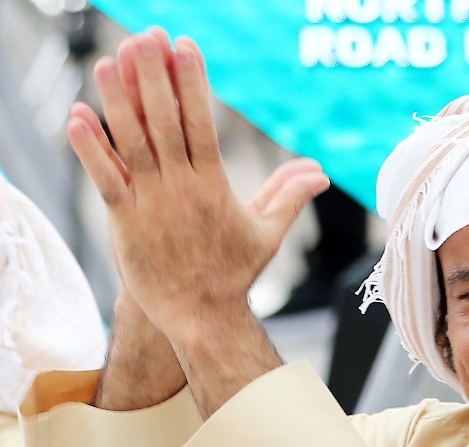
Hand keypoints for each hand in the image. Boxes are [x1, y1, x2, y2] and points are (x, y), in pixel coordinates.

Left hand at [68, 32, 327, 337]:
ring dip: (119, 101)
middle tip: (146, 37)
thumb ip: (289, 196)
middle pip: (166, 122)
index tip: (183, 46)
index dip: (191, 82)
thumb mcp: (267, 234)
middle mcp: (183, 190)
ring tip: (110, 61)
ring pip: (133, 144)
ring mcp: (152, 205)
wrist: (202, 318)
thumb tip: (321, 173)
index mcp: (215, 186)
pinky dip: (92, 149)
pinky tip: (77, 115)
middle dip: (155, 77)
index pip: (202, 123)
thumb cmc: (233, 275)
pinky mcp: (126, 222)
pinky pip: (106, 180)